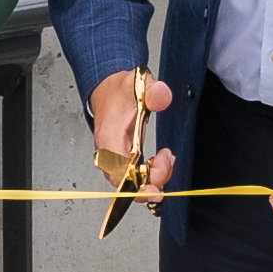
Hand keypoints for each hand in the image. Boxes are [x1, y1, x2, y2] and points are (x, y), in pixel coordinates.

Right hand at [90, 70, 174, 200]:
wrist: (106, 91)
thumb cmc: (118, 93)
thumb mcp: (137, 85)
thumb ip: (153, 92)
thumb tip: (163, 94)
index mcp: (109, 139)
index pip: (121, 174)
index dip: (141, 182)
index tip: (160, 170)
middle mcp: (106, 155)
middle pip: (127, 185)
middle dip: (153, 180)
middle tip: (167, 159)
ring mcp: (111, 160)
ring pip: (131, 185)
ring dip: (153, 178)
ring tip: (165, 158)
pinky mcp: (117, 162)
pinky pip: (132, 179)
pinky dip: (149, 176)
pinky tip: (159, 163)